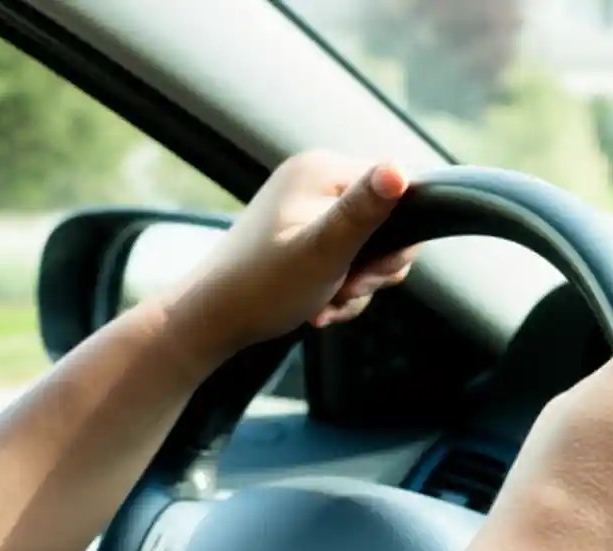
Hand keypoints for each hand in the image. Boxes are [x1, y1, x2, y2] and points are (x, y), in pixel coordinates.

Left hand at [171, 150, 414, 361]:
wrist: (212, 319)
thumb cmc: (262, 287)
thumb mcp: (323, 250)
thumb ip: (363, 211)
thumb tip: (400, 170)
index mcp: (322, 169)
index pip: (397, 190)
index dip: (398, 238)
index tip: (372, 272)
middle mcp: (317, 178)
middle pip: (387, 222)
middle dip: (374, 269)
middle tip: (346, 290)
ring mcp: (309, 204)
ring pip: (371, 247)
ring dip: (359, 284)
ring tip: (328, 303)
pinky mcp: (305, 230)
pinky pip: (348, 257)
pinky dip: (342, 286)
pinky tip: (321, 304)